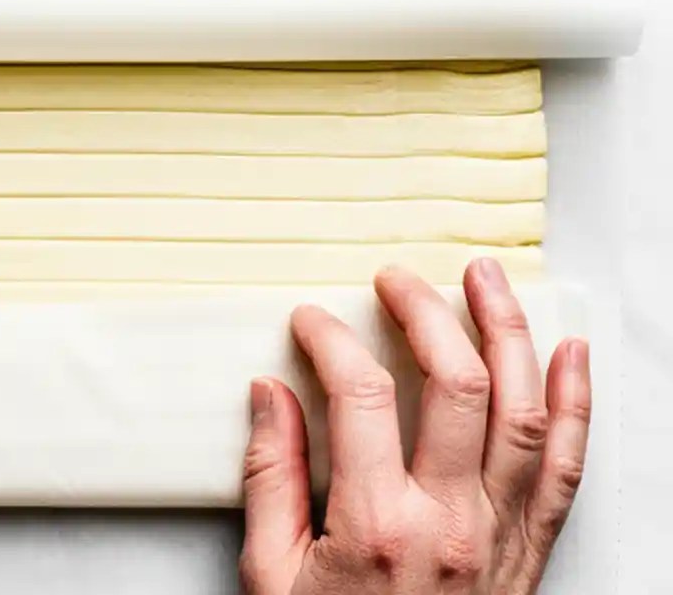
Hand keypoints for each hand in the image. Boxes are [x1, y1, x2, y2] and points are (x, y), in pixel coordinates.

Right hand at [241, 260, 590, 593]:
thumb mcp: (271, 575)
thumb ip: (270, 478)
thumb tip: (269, 396)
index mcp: (377, 524)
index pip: (360, 394)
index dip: (332, 339)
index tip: (313, 322)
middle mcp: (451, 521)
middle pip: (455, 383)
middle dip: (425, 312)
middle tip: (396, 280)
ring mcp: (501, 533)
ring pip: (524, 410)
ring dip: (508, 332)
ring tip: (485, 280)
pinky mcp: (530, 548)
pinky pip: (568, 465)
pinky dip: (575, 403)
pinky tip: (567, 355)